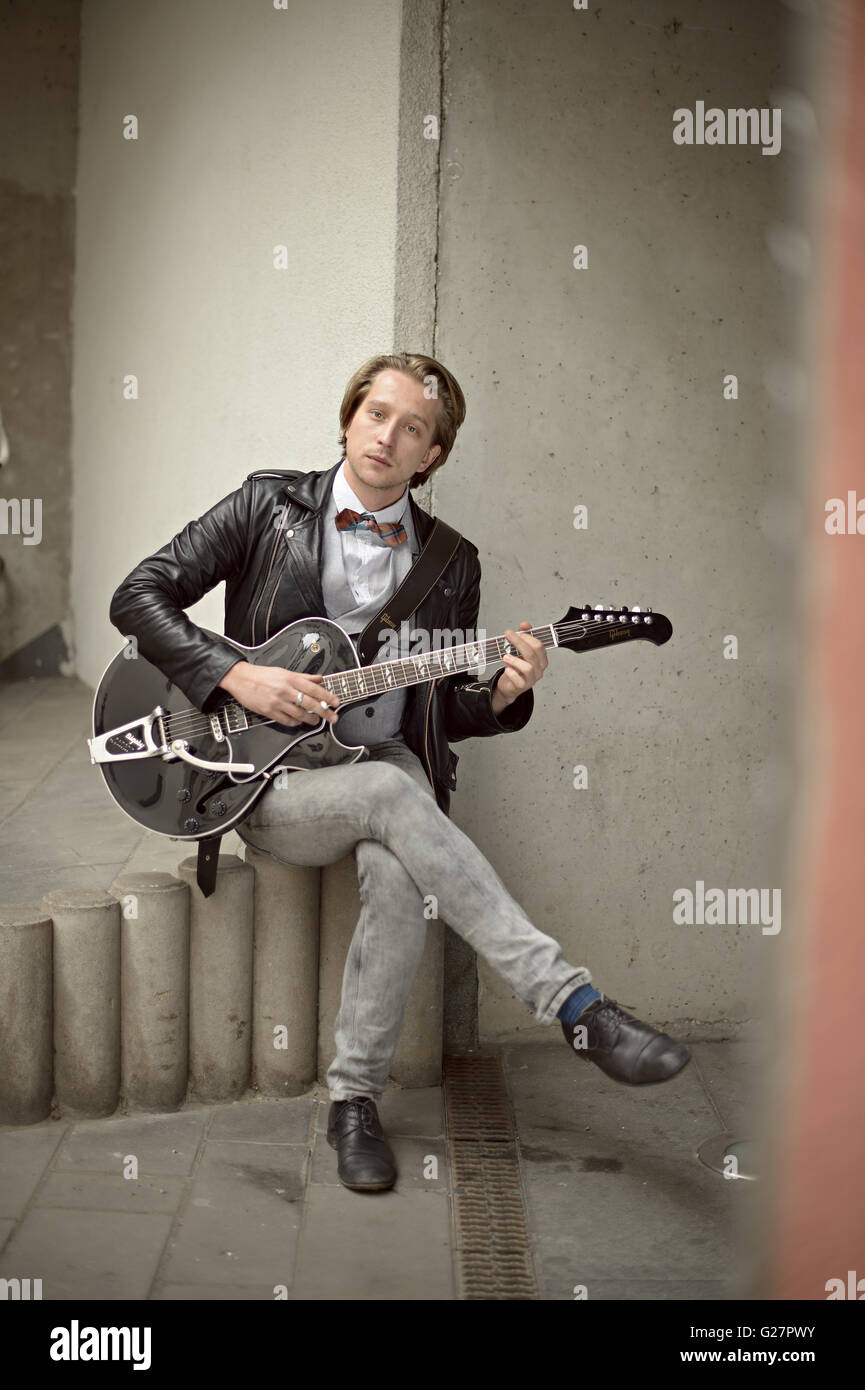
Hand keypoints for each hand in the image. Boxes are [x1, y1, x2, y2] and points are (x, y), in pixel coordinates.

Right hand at [218, 661, 340, 726]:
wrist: (240, 678)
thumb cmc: (261, 675)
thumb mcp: (284, 671)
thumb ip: (303, 676)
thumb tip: (319, 678)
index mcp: (290, 678)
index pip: (314, 688)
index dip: (327, 697)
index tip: (336, 702)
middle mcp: (285, 690)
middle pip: (309, 703)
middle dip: (324, 712)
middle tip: (332, 717)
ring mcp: (277, 702)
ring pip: (299, 714)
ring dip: (310, 719)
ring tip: (316, 721)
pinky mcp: (269, 711)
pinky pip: (286, 720)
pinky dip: (295, 723)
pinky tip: (299, 722)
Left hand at [491, 621, 546, 714]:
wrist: (509, 685)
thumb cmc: (516, 667)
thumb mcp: (520, 650)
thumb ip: (524, 636)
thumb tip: (525, 625)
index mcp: (541, 659)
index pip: (539, 646)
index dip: (527, 637)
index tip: (517, 632)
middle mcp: (538, 669)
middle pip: (532, 654)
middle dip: (519, 642)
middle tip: (509, 636)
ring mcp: (531, 679)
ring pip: (528, 668)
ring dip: (515, 660)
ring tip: (505, 656)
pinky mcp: (522, 686)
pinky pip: (519, 680)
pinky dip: (512, 673)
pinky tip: (507, 669)